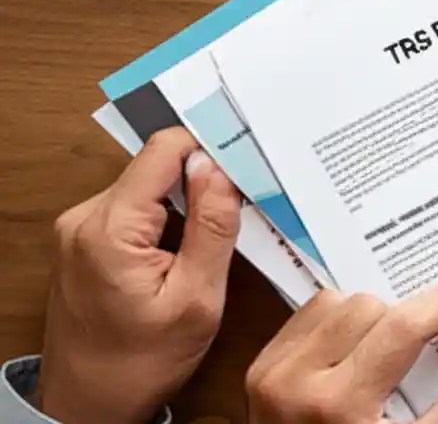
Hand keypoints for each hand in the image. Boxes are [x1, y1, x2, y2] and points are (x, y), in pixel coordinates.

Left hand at [39, 128, 242, 423]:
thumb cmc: (140, 365)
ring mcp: (80, 230)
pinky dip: (167, 223)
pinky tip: (185, 257)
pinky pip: (135, 211)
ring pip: (149, 189)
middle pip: (157, 167)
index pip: (164, 149)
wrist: (88, 407)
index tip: (246, 164)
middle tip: (239, 215)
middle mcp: (85, 219)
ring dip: (185, 207)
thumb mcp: (196, 299)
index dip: (210, 150)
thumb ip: (211, 226)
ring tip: (209, 247)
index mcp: (110, 228)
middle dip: (202, 184)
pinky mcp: (84, 242)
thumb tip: (218, 166)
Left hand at [246, 271, 437, 423]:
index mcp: (340, 404)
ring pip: (334, 301)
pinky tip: (350, 352)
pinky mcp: (258, 368)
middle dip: (403, 318)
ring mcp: (271, 371)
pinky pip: (305, 315)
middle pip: (369, 306)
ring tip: (381, 351)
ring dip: (365, 316)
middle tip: (417, 349)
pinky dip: (333, 322)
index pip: (404, 329)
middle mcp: (297, 379)